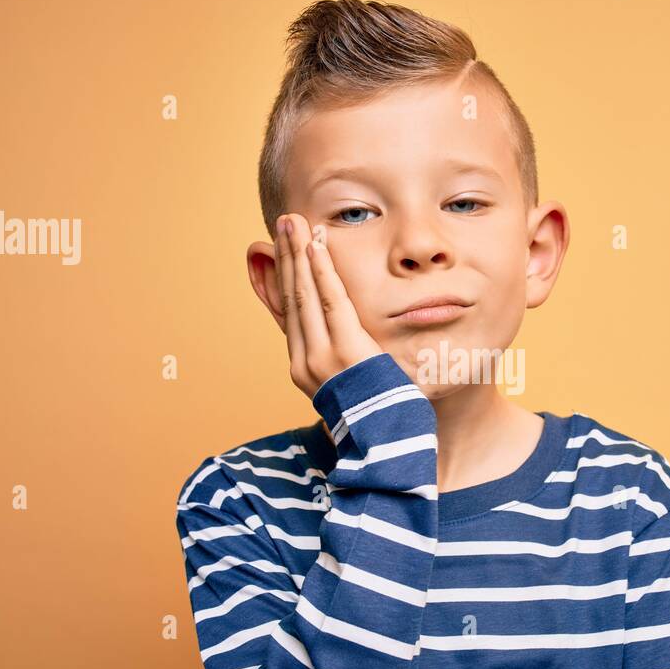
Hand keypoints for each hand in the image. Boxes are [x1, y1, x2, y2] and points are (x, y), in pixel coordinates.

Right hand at [272, 213, 382, 402]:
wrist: (386, 447)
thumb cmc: (378, 417)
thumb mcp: (354, 384)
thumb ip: (345, 357)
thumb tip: (344, 335)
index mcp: (303, 368)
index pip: (289, 312)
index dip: (285, 275)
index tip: (283, 246)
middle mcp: (304, 362)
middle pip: (291, 298)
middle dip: (286, 256)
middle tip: (285, 221)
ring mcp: (321, 359)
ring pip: (305, 296)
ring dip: (298, 255)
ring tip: (294, 223)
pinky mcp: (345, 353)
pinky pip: (331, 304)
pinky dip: (322, 272)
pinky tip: (316, 246)